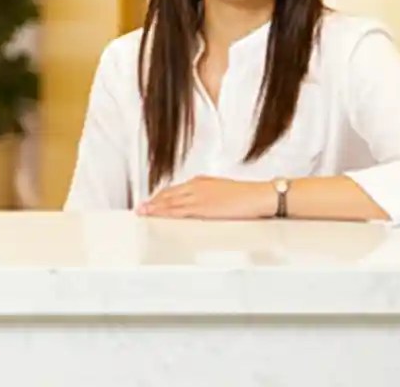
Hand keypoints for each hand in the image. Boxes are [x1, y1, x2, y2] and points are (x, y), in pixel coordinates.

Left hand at [137, 176, 275, 219]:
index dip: (161, 196)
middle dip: (153, 202)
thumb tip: (201, 202)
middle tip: (141, 208)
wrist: (257, 195)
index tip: (152, 201)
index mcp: (200, 182)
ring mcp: (197, 197)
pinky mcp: (201, 208)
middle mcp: (196, 187)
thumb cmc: (245, 195)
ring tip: (143, 212)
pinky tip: (157, 216)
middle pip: (168, 194)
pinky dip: (164, 213)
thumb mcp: (222, 191)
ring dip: (154, 207)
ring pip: (169, 202)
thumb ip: (208, 195)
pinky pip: (177, 211)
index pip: (175, 190)